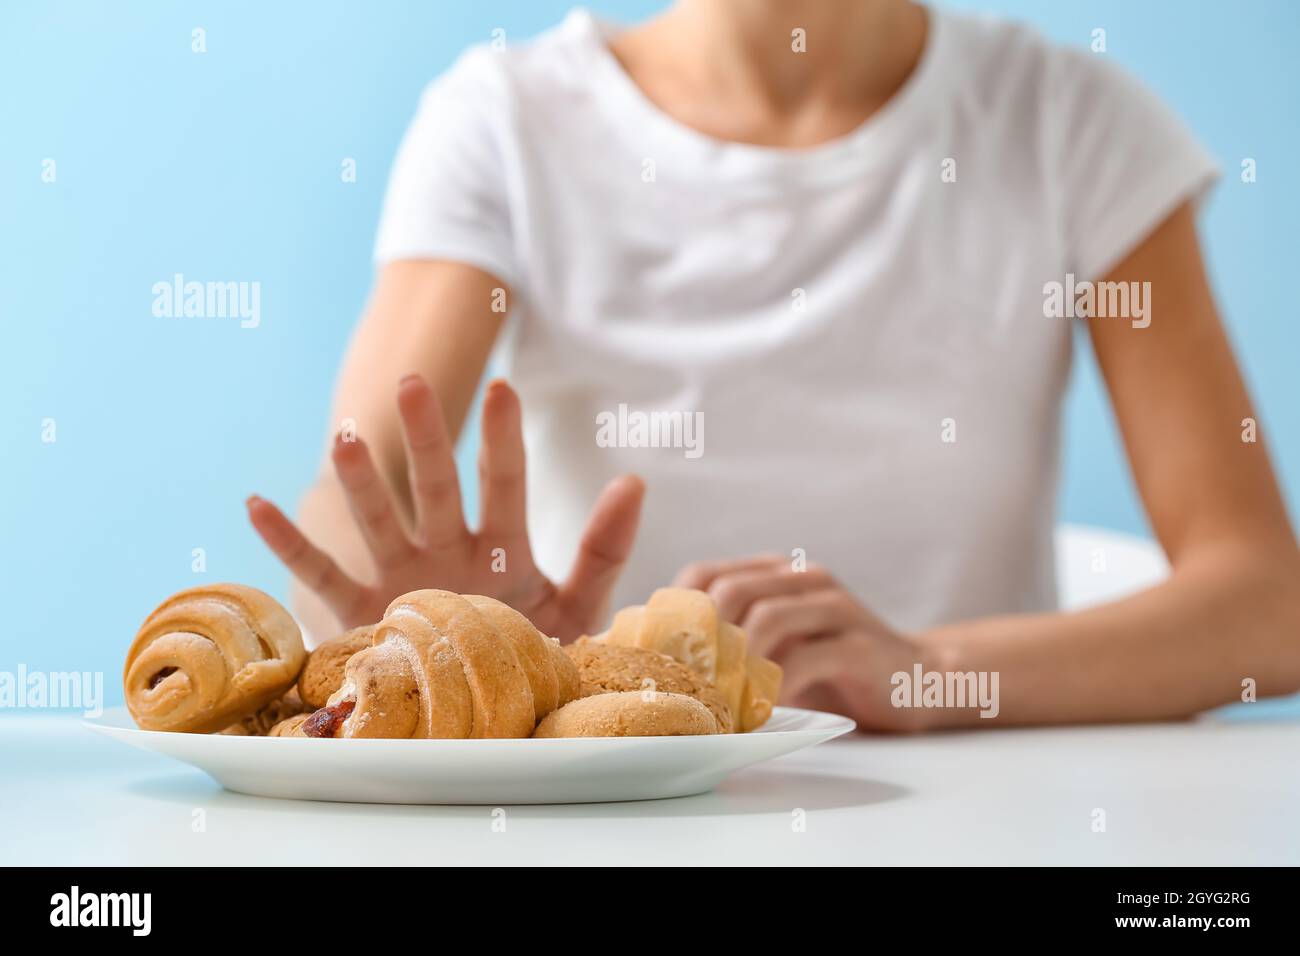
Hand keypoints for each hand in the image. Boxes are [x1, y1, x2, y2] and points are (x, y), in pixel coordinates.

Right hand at [248, 376, 644, 640]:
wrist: (486, 712)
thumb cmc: (532, 650)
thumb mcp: (578, 605)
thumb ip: (604, 549)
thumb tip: (633, 480)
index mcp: (501, 547)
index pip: (504, 484)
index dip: (503, 440)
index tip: (503, 388)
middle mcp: (447, 550)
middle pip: (436, 487)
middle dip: (428, 438)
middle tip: (414, 383)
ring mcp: (402, 576)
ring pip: (380, 519)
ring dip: (363, 481)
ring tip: (349, 437)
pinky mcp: (362, 612)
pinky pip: (320, 573)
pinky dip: (288, 542)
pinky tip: (256, 503)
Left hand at [674, 555, 925, 730]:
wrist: (919, 678)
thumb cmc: (833, 668)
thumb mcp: (778, 647)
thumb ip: (734, 644)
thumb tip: (661, 667)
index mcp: (775, 573)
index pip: (705, 573)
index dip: (674, 611)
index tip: (654, 655)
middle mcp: (803, 579)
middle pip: (731, 590)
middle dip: (698, 637)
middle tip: (679, 681)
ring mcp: (834, 608)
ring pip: (766, 618)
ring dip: (734, 663)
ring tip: (716, 700)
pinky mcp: (859, 645)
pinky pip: (805, 658)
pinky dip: (774, 687)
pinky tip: (760, 712)